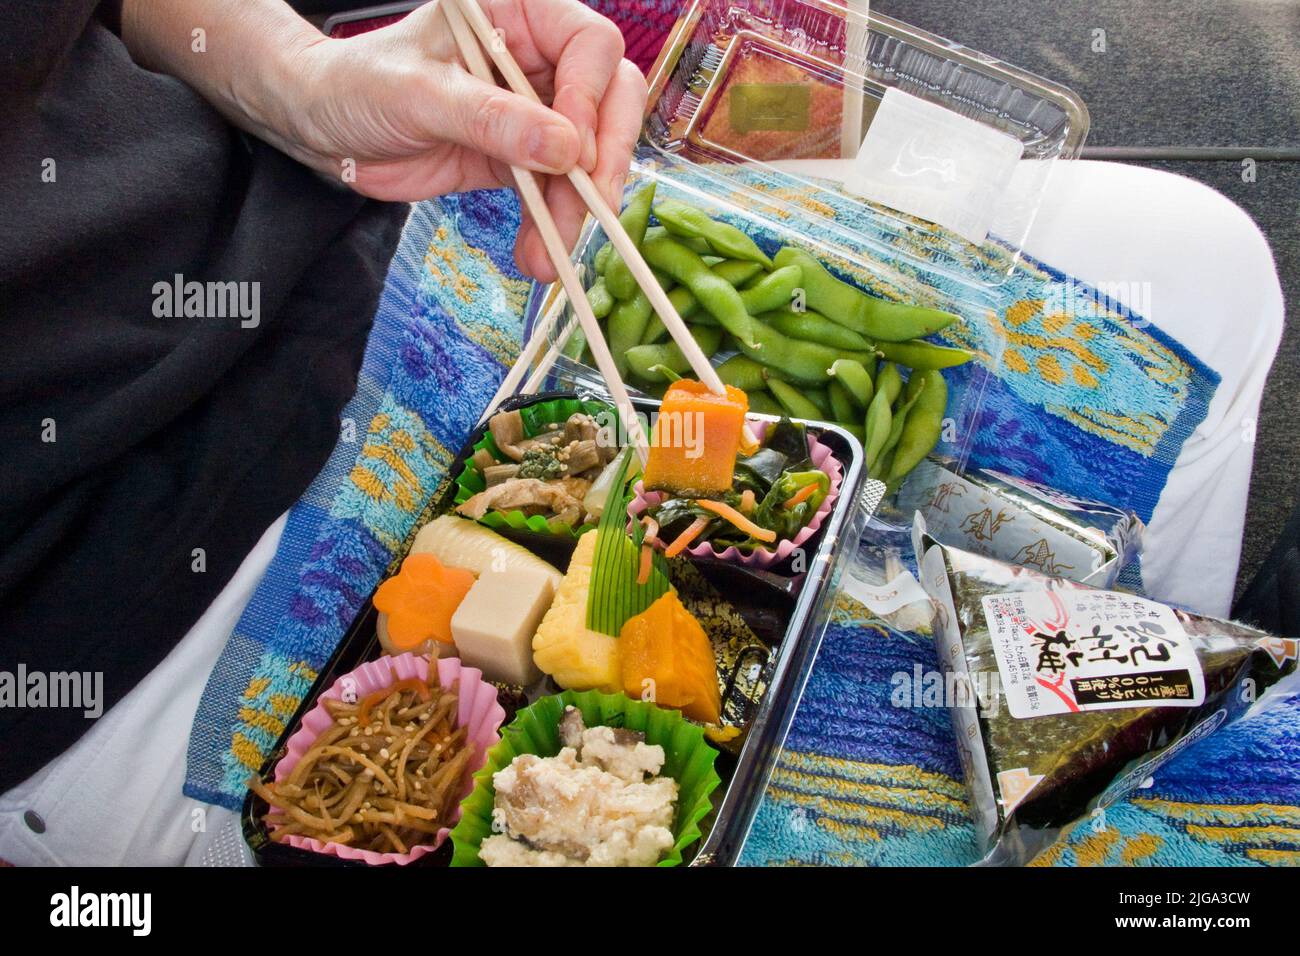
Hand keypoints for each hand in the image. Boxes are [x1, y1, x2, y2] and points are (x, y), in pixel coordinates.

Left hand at [286, 0, 647, 280]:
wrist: (322, 128)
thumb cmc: (360, 84)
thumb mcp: (421, 95)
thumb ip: (491, 119)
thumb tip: (567, 150)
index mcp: (519, 13)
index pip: (590, 45)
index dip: (591, 98)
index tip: (575, 151)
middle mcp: (537, 57)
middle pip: (609, 101)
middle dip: (604, 160)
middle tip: (593, 207)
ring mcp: (534, 111)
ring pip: (588, 156)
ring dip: (576, 208)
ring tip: (550, 254)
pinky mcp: (521, 158)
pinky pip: (554, 191)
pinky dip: (550, 224)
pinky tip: (538, 253)